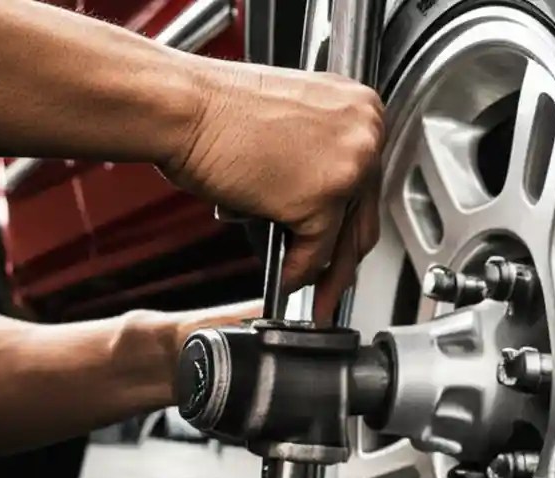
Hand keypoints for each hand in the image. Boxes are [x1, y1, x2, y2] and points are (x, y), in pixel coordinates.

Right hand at [160, 59, 384, 321]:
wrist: (184, 107)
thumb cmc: (218, 109)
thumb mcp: (294, 117)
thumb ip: (321, 152)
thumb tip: (325, 199)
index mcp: (362, 109)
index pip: (369, 178)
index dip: (353, 215)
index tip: (345, 238)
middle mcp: (365, 136)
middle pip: (364, 212)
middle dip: (346, 255)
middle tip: (335, 279)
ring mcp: (348, 169)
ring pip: (345, 238)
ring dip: (328, 273)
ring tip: (314, 293)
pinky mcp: (321, 201)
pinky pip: (316, 252)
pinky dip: (300, 272)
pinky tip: (287, 279)